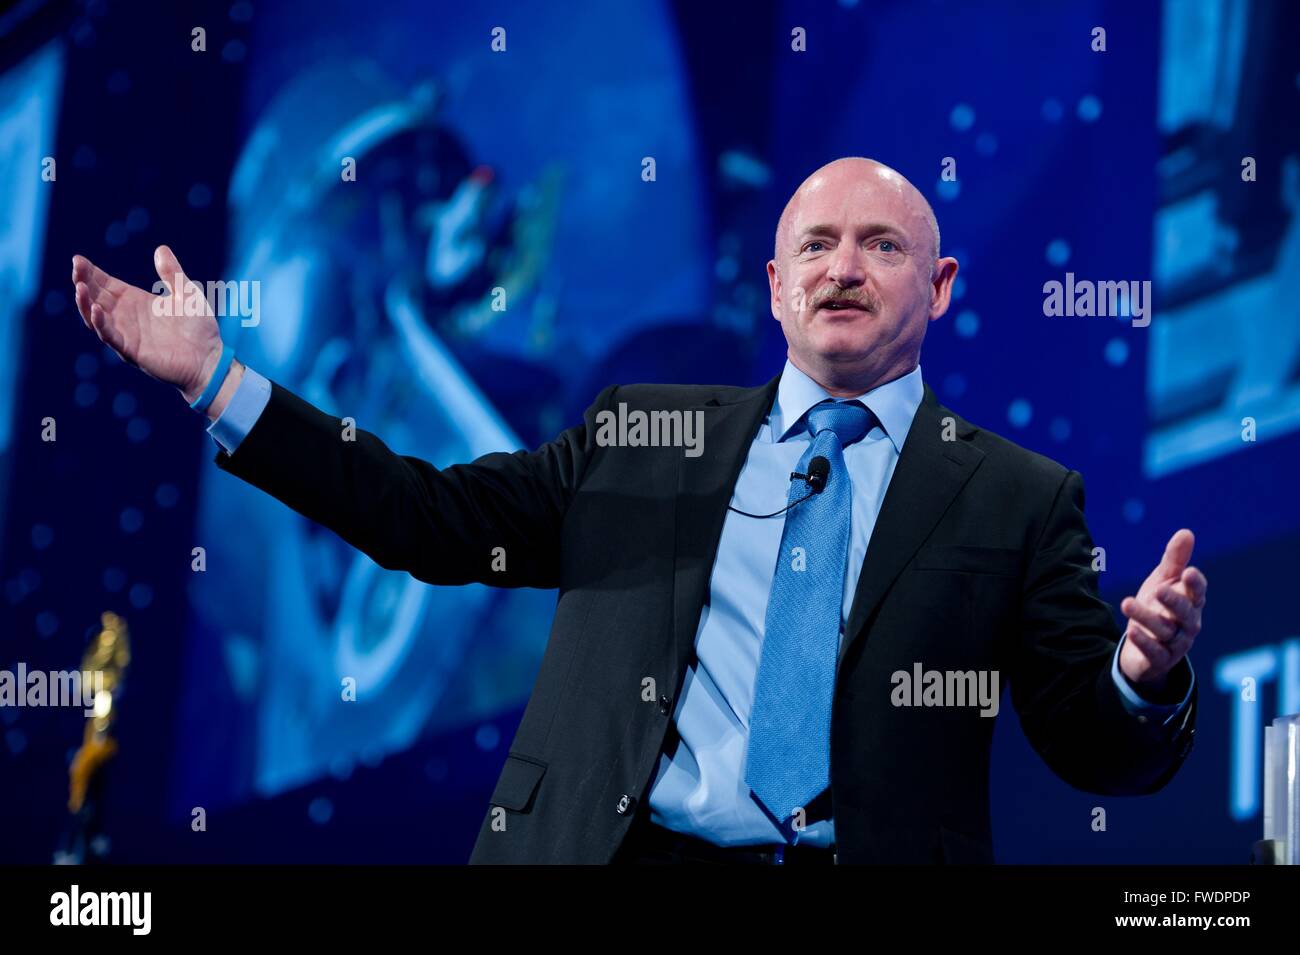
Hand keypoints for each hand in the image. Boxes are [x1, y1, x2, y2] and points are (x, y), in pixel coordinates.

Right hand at [72, 245, 224, 403]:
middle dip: (84, 283)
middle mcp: (127, 317)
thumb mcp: (187, 293)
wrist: (211, 359)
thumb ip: (172, 273)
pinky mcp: (132, 352)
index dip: (91, 273)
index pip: (106, 284)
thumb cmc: (199, 328)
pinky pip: (111, 337)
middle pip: (97, 298)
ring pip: (97, 318)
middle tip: (76, 267)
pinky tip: (97, 310)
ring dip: (86, 304)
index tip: (78, 259)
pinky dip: (101, 324)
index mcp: (136, 302)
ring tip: (79, 287)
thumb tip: (161, 249)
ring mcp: (127, 335)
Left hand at [1118, 528, 1206, 692]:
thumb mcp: (1163, 582)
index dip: (1195, 584)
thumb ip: (1174, 561)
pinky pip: (1154, 651)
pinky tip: (1131, 630)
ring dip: (1146, 618)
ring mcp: (1175, 644)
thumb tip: (1186, 532)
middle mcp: (1187, 624)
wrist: (1145, 647)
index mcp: (1191, 603)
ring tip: (1126, 602)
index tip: (1188, 572)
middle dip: (1174, 601)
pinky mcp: (1160, 659)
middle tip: (1159, 589)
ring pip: (1165, 631)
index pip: (1197, 593)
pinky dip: (1145, 641)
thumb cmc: (1159, 608)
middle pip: (1185, 613)